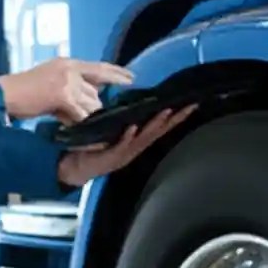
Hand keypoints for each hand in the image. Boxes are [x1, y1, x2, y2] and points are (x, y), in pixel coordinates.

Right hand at [0, 57, 133, 122]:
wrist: (4, 95)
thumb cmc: (21, 93)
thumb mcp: (49, 84)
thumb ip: (69, 88)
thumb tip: (86, 101)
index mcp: (67, 64)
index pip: (98, 67)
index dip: (117, 72)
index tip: (132, 77)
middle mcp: (70, 69)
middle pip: (95, 91)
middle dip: (99, 108)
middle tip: (107, 120)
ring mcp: (67, 81)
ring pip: (90, 104)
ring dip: (91, 120)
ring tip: (97, 132)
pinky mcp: (63, 96)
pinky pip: (81, 115)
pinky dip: (84, 127)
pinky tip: (88, 136)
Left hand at [57, 104, 197, 187]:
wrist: (76, 167)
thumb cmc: (96, 147)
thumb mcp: (115, 132)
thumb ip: (127, 120)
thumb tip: (137, 100)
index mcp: (138, 140)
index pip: (161, 126)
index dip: (177, 116)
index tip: (192, 103)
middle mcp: (135, 148)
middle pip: (158, 131)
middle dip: (174, 119)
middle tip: (188, 106)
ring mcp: (124, 154)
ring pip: (143, 138)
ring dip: (155, 125)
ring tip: (166, 112)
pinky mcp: (109, 157)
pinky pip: (120, 146)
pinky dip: (127, 137)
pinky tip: (133, 128)